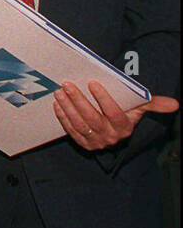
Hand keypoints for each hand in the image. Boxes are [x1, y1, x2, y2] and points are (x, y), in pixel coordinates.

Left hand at [54, 81, 179, 151]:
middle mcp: (110, 136)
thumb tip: (176, 104)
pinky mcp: (83, 143)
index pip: (114, 113)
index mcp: (125, 127)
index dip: (103, 99)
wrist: (114, 133)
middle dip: (79, 100)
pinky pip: (71, 131)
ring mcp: (96, 141)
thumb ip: (153, 104)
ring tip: (60, 92)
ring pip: (80, 124)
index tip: (92, 83)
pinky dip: (63, 117)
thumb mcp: (139, 109)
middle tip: (68, 84)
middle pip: (92, 118)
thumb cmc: (126, 114)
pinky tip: (57, 104)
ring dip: (68, 107)